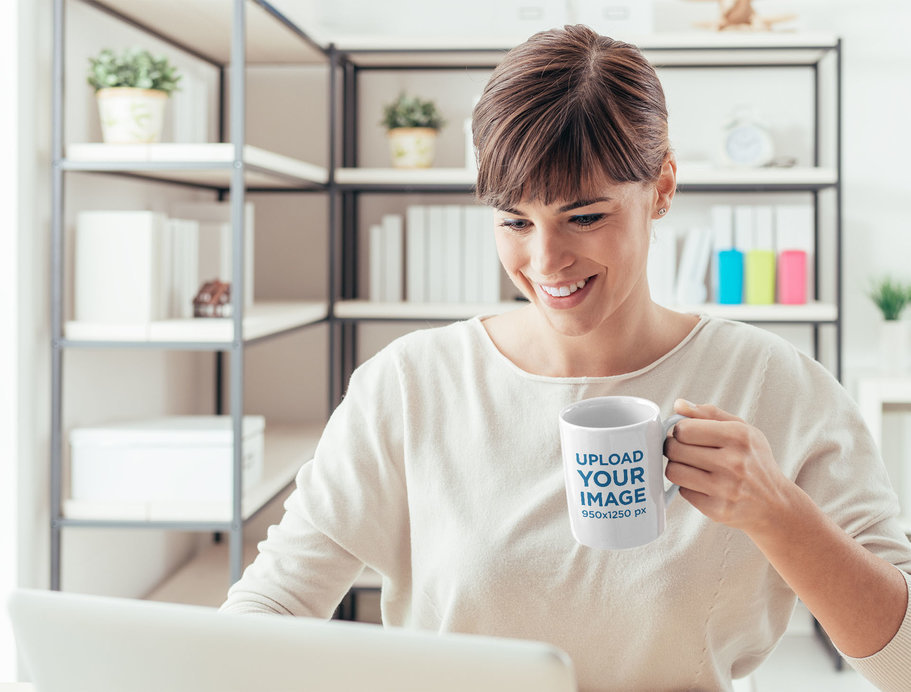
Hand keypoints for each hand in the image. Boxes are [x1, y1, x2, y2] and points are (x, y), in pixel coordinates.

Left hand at [664, 399, 797, 535]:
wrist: (775, 504)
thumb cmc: (755, 462)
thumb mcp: (742, 430)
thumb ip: (709, 414)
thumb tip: (678, 405)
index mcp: (738, 436)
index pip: (684, 429)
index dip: (680, 431)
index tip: (687, 435)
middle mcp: (733, 462)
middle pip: (674, 449)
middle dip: (674, 448)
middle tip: (685, 451)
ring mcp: (725, 488)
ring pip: (673, 471)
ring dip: (678, 468)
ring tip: (692, 467)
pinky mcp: (717, 510)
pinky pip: (682, 492)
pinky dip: (688, 487)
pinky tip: (704, 485)